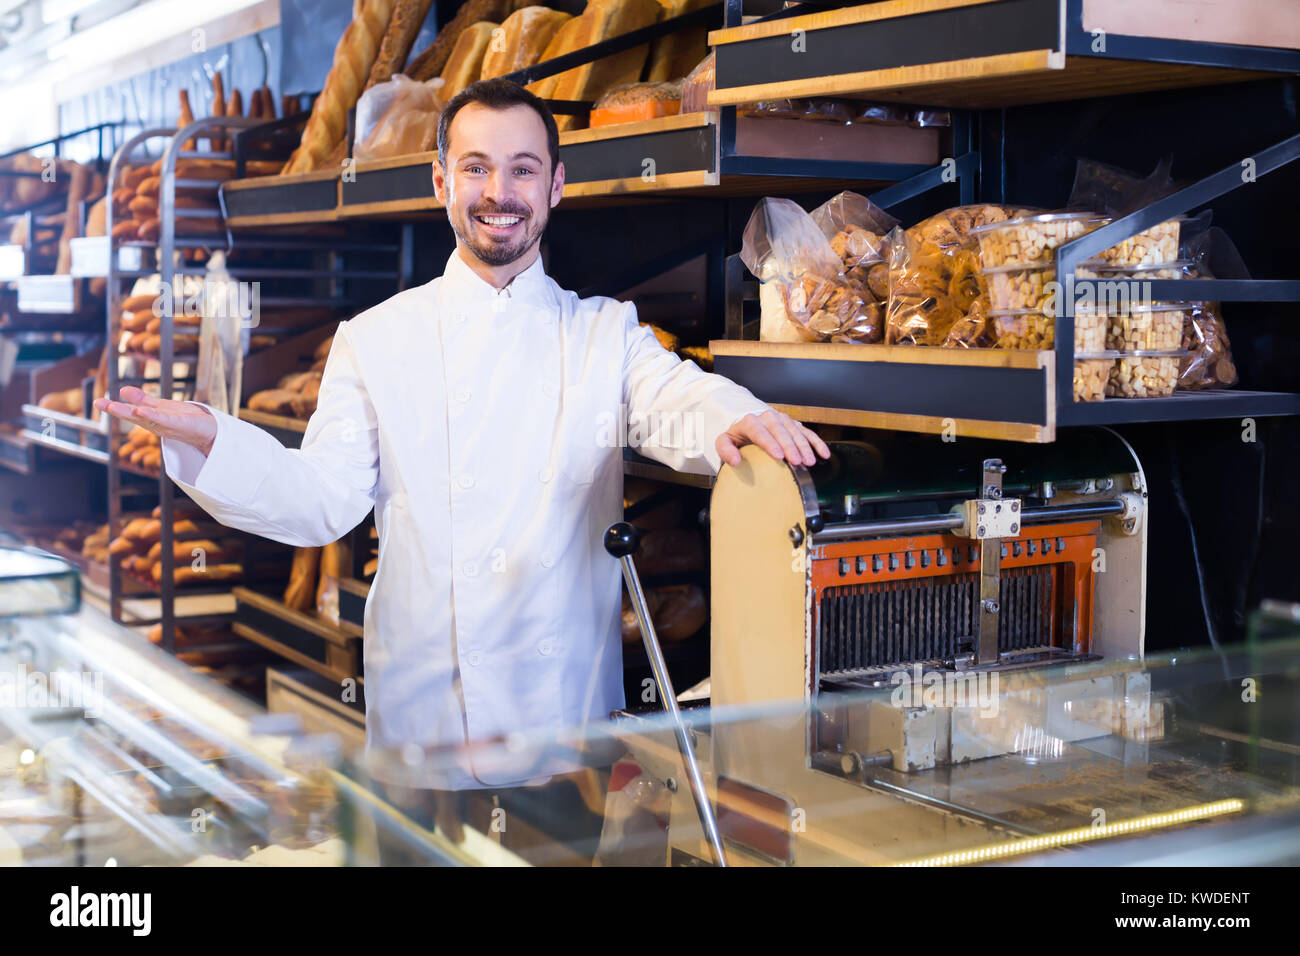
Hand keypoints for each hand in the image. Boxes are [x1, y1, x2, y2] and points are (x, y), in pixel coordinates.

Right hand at [93, 386, 216, 456]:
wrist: (211, 432)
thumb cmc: (185, 419)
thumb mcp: (161, 407)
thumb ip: (143, 400)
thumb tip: (123, 390)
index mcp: (151, 419)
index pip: (131, 412)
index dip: (114, 408)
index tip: (97, 402)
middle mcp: (157, 423)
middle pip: (134, 416)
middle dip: (116, 410)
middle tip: (98, 403)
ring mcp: (168, 424)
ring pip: (147, 418)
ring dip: (130, 412)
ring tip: (113, 406)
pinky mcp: (181, 423)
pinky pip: (165, 420)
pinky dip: (153, 416)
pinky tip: (142, 410)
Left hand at [716, 409, 830, 468]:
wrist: (748, 425)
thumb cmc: (737, 437)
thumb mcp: (725, 441)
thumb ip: (725, 450)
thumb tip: (735, 461)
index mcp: (750, 421)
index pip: (760, 430)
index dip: (770, 443)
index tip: (779, 456)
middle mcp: (768, 417)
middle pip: (780, 430)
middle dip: (790, 446)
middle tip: (797, 461)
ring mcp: (783, 420)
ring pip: (795, 431)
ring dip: (804, 446)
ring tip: (809, 462)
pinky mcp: (794, 425)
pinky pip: (808, 432)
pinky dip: (817, 442)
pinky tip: (824, 454)